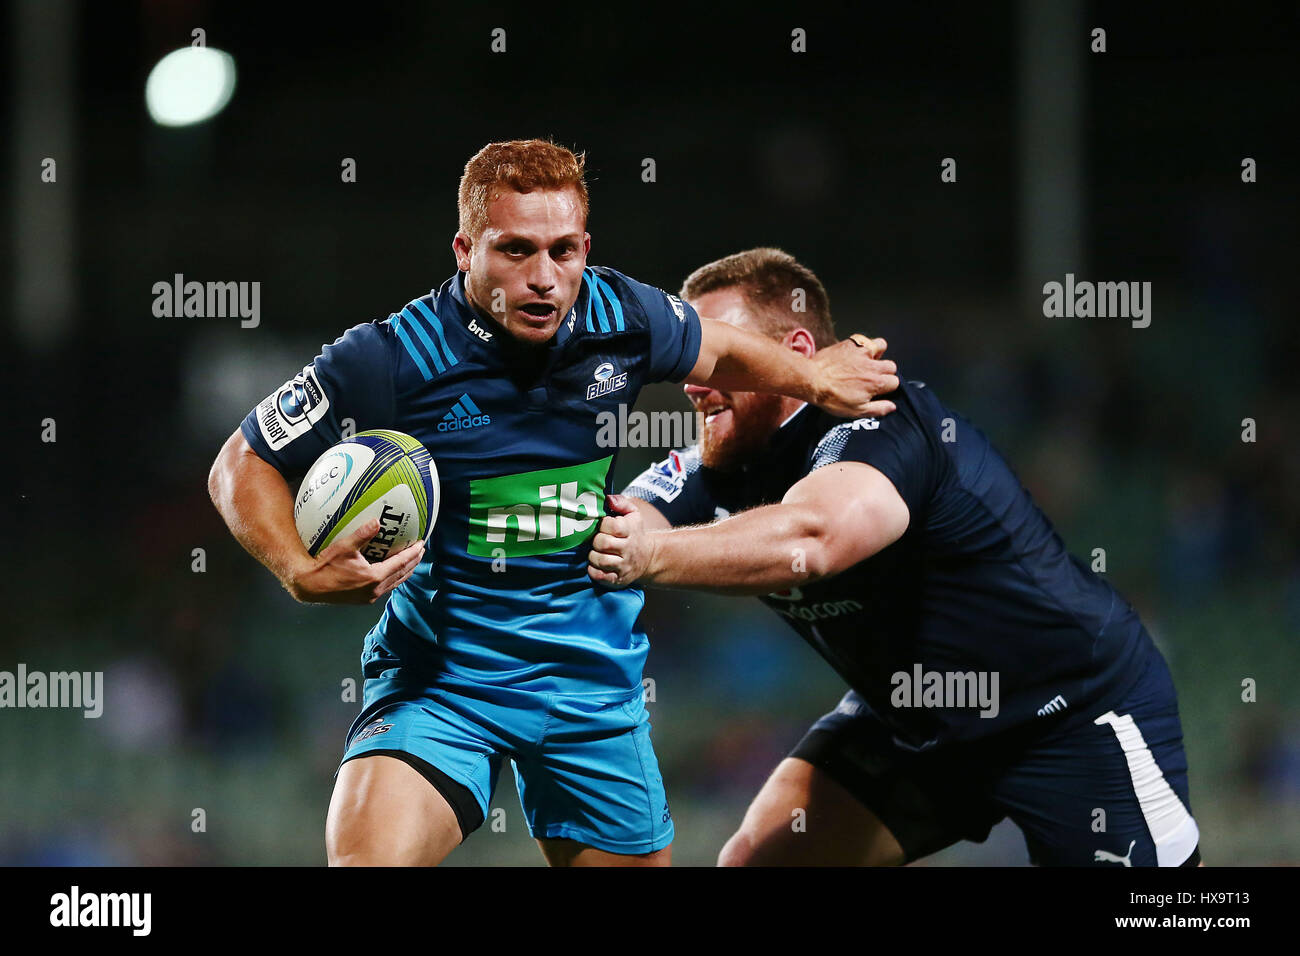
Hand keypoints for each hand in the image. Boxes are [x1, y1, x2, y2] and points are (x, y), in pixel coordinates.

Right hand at [286, 519, 424, 604]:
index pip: (401, 563)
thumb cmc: (325, 566)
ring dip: (406, 571)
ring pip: (395, 583)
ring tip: (412, 560)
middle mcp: (375, 589)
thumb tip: (376, 521)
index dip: (413, 553)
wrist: (310, 586)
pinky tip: (393, 571)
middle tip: (421, 550)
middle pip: (402, 574)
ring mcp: (370, 596)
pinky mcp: (364, 599)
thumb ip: (362, 534)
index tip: (422, 544)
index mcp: (374, 577)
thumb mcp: (344, 547)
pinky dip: (394, 577)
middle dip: (414, 562)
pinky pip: (386, 587)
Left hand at [587, 495, 657, 588]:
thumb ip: (621, 503)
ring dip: (593, 556)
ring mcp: (624, 565)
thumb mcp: (633, 514)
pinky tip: (594, 565)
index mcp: (631, 530)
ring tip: (596, 552)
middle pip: (604, 543)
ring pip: (601, 560)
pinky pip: (601, 577)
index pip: (612, 525)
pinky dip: (593, 571)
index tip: (602, 526)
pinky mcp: (618, 579)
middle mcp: (628, 549)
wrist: (648, 558)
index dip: (603, 524)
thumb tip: (607, 499)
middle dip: (595, 541)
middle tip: (596, 540)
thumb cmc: (634, 533)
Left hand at [808, 335, 898, 417]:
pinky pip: (864, 339)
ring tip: (868, 361)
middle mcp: (872, 366)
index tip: (877, 390)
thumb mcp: (856, 411)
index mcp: (876, 382)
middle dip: (884, 372)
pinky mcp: (850, 343)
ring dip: (878, 353)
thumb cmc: (831, 397)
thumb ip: (878, 409)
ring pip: (882, 346)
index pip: (895, 382)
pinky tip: (856, 352)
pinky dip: (863, 344)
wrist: (811, 380)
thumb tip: (892, 406)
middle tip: (871, 377)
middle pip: (891, 366)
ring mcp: (862, 352)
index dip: (887, 387)